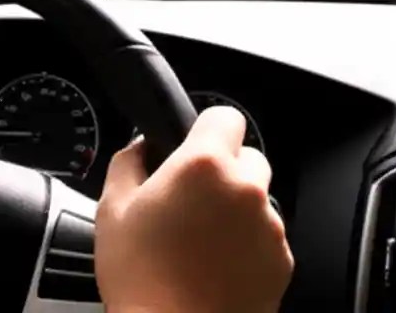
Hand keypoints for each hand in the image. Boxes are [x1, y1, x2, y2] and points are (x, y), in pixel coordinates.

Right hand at [96, 106, 293, 312]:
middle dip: (223, 173)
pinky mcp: (281, 261)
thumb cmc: (141, 280)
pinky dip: (248, 245)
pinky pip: (267, 238)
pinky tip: (216, 266)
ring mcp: (269, 227)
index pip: (225, 116)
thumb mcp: (113, 208)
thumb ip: (130, 160)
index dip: (206, 129)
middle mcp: (246, 189)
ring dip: (236, 211)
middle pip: (248, 158)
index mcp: (205, 165)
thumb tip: (142, 145)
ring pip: (258, 200)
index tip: (194, 146)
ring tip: (200, 243)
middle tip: (191, 203)